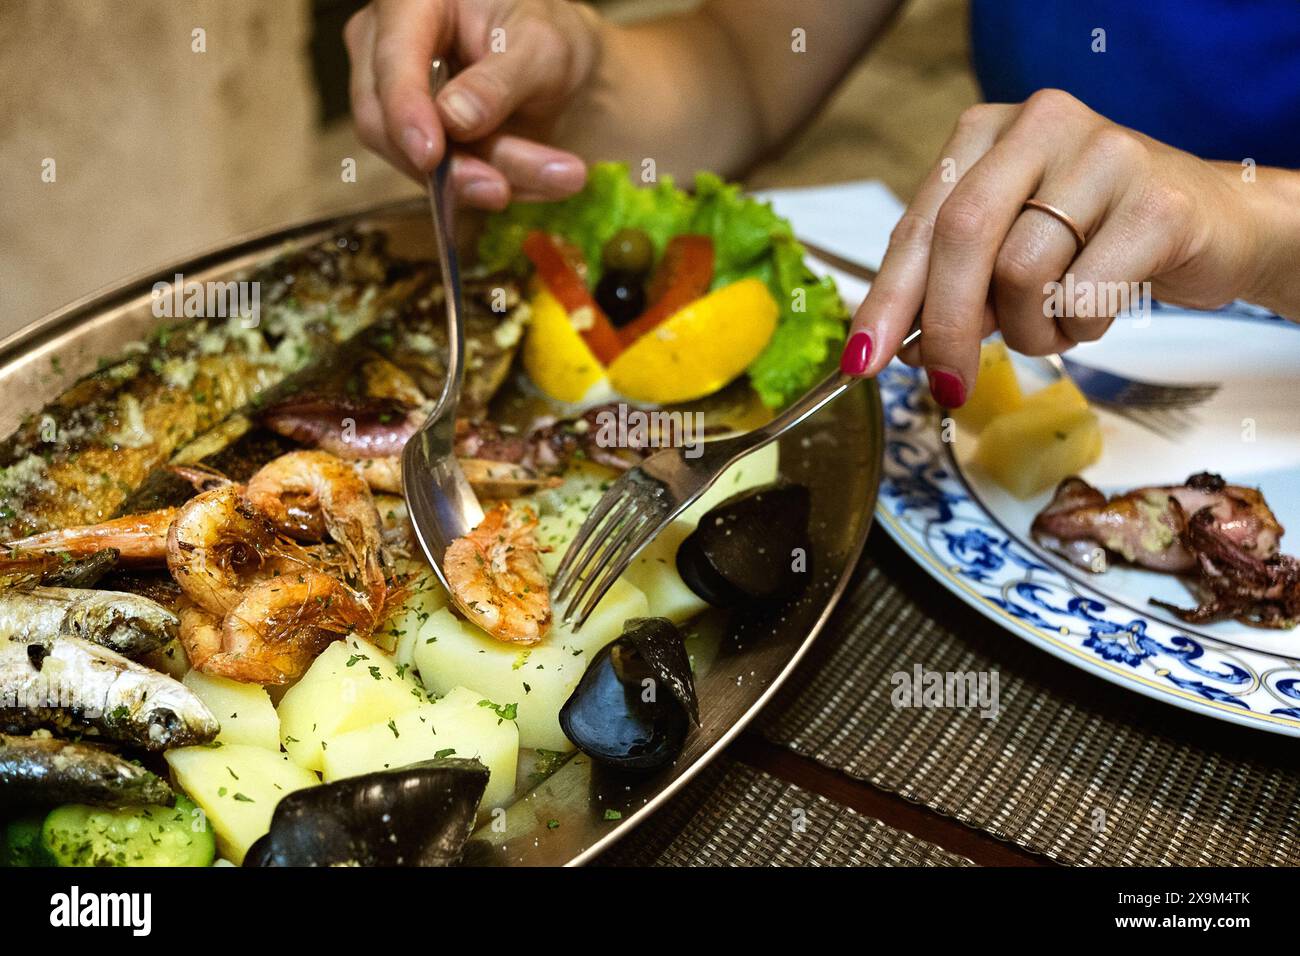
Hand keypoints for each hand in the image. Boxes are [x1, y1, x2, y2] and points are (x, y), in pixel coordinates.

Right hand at [345, 0, 602, 208]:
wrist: (556, 60)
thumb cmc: (543, 34)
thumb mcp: (540, 47)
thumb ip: (498, 81)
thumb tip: (453, 120)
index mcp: (408, 7)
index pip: (391, 62)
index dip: (405, 112)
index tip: (430, 155)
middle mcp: (386, 54)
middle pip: (387, 124)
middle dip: (450, 166)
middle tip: (502, 190)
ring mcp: (397, 104)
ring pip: (416, 162)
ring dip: (482, 182)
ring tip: (554, 180)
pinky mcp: (419, 146)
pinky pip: (441, 180)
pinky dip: (491, 186)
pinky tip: (543, 181)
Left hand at [838, 89, 1267, 406]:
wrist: (1213, 225)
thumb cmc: (1092, 241)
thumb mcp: (1007, 250)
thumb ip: (949, 285)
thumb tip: (891, 346)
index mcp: (984, 133)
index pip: (918, 224)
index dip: (886, 298)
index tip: (861, 360)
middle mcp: (1039, 125)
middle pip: (961, 237)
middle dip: (943, 328)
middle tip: (946, 385)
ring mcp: (1103, 153)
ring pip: (1021, 273)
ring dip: (1026, 332)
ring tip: (1051, 327)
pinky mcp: (1157, 201)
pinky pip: (1082, 297)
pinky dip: (1078, 331)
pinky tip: (1095, 314)